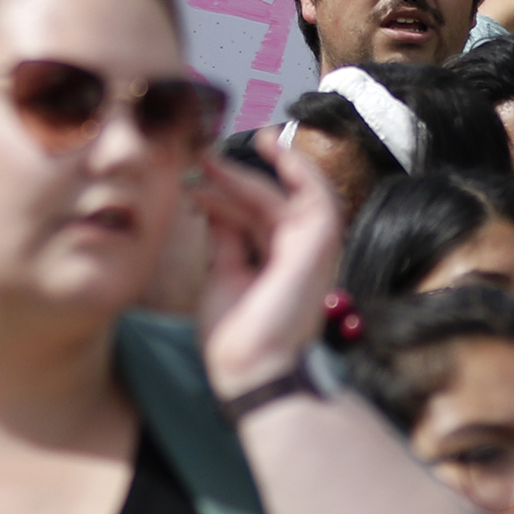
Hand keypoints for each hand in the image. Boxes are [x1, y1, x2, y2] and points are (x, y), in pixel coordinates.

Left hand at [192, 134, 345, 400]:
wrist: (250, 368)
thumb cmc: (235, 335)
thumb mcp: (222, 274)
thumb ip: (225, 237)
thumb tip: (213, 203)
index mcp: (275, 262)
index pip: (252, 215)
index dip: (225, 194)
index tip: (192, 180)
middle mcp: (297, 251)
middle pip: (267, 200)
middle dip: (234, 177)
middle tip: (200, 158)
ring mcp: (312, 246)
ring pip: (289, 192)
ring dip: (263, 166)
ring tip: (234, 145)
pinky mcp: (320, 241)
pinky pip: (316, 192)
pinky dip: (299, 166)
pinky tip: (273, 146)